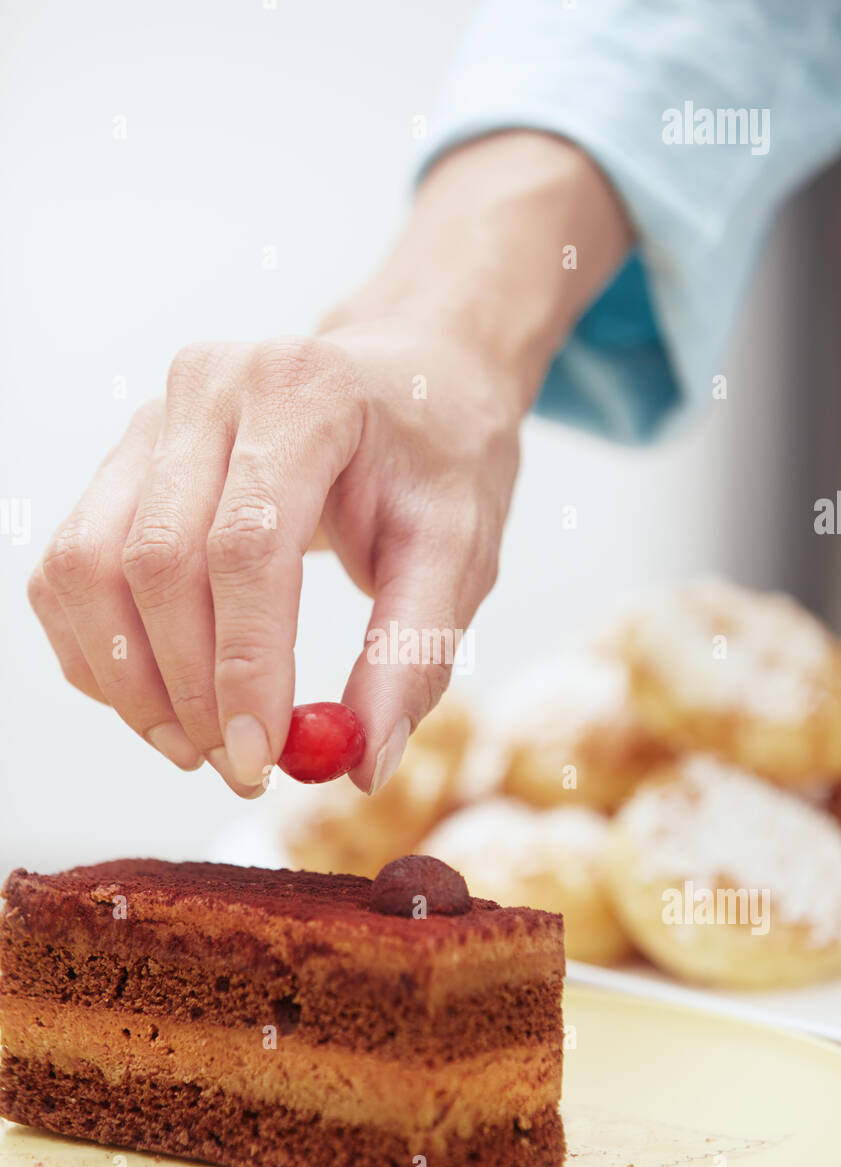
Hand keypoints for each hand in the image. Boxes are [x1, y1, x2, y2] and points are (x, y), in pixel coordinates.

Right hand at [29, 326, 518, 795]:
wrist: (402, 387)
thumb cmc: (432, 465)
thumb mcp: (457, 552)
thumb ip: (413, 653)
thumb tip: (362, 763)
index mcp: (305, 389)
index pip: (247, 542)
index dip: (243, 663)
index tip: (261, 757)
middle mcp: (208, 387)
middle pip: (156, 559)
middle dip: (188, 690)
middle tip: (241, 768)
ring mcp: (148, 422)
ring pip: (89, 569)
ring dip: (131, 682)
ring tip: (198, 745)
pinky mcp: (115, 466)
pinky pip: (67, 574)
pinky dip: (99, 655)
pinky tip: (161, 698)